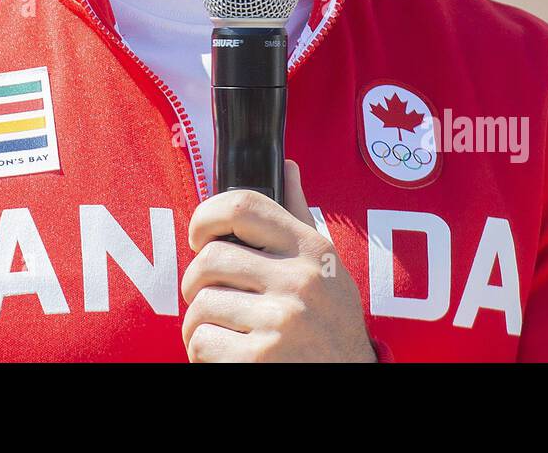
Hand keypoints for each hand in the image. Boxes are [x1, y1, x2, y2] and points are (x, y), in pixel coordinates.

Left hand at [180, 158, 376, 361]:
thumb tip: (287, 167)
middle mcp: (299, 281)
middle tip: (205, 298)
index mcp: (310, 250)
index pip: (243, 205)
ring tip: (221, 332)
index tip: (198, 237)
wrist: (351, 381)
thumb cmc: (332, 326)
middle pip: (210, 260)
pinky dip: (202, 353)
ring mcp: (280, 321)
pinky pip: (201, 342)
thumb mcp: (328, 269)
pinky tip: (226, 356)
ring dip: (198, 324)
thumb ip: (300, 218)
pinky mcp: (259, 359)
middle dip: (195, 283)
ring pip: (201, 305)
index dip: (206, 215)